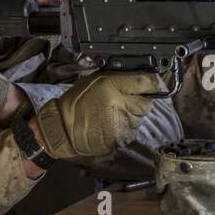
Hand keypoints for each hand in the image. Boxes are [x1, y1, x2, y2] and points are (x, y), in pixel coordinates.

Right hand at [34, 73, 160, 158]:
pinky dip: (127, 127)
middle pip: (146, 102)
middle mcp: (121, 106)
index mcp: (113, 87)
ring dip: (133, 114)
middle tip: (123, 100)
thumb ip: (120, 77)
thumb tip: (142, 75)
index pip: (146, 83)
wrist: (63, 129)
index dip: (150, 83)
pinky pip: (132, 131)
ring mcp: (123, 125)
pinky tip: (112, 124)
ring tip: (114, 113)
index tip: (151, 83)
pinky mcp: (121, 139)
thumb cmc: (77, 102)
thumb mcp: (96, 80)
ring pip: (140, 118)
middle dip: (139, 100)